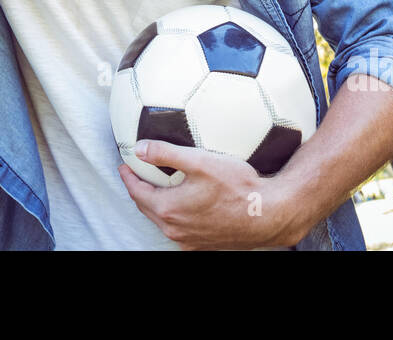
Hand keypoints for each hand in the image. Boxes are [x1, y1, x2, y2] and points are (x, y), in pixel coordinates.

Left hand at [118, 140, 303, 249]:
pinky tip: (183, 204)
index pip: (137, 193)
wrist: (268, 214)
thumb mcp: (199, 161)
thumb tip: (140, 148)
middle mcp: (175, 230)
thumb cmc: (237, 187)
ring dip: (156, 204)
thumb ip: (165, 153)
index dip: (129, 177)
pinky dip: (173, 215)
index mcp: (168, 210)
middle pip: (147, 208)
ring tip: (158, 187)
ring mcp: (189, 240)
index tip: (125, 166)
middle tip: (137, 174)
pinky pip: (180, 229)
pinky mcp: (203, 244)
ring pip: (163, 220)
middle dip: (139, 190)